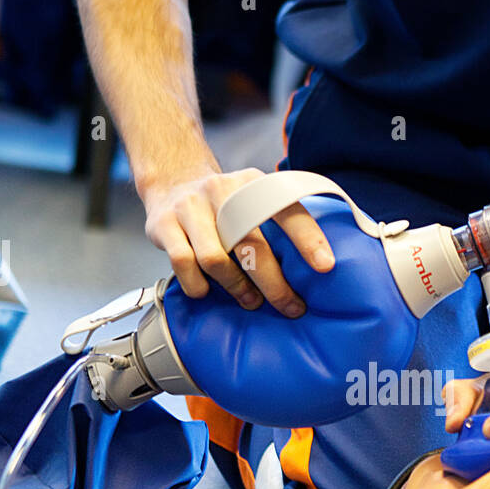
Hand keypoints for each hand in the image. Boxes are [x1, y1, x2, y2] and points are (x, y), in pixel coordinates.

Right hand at [142, 168, 334, 312]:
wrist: (172, 181)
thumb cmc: (224, 204)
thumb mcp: (253, 198)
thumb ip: (278, 222)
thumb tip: (319, 265)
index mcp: (252, 184)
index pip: (285, 209)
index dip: (308, 238)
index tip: (325, 266)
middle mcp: (222, 191)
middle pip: (252, 245)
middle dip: (275, 284)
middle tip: (290, 307)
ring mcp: (190, 207)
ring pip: (216, 260)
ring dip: (236, 288)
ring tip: (250, 301)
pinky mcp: (164, 225)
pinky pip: (183, 265)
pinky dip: (198, 285)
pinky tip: (207, 291)